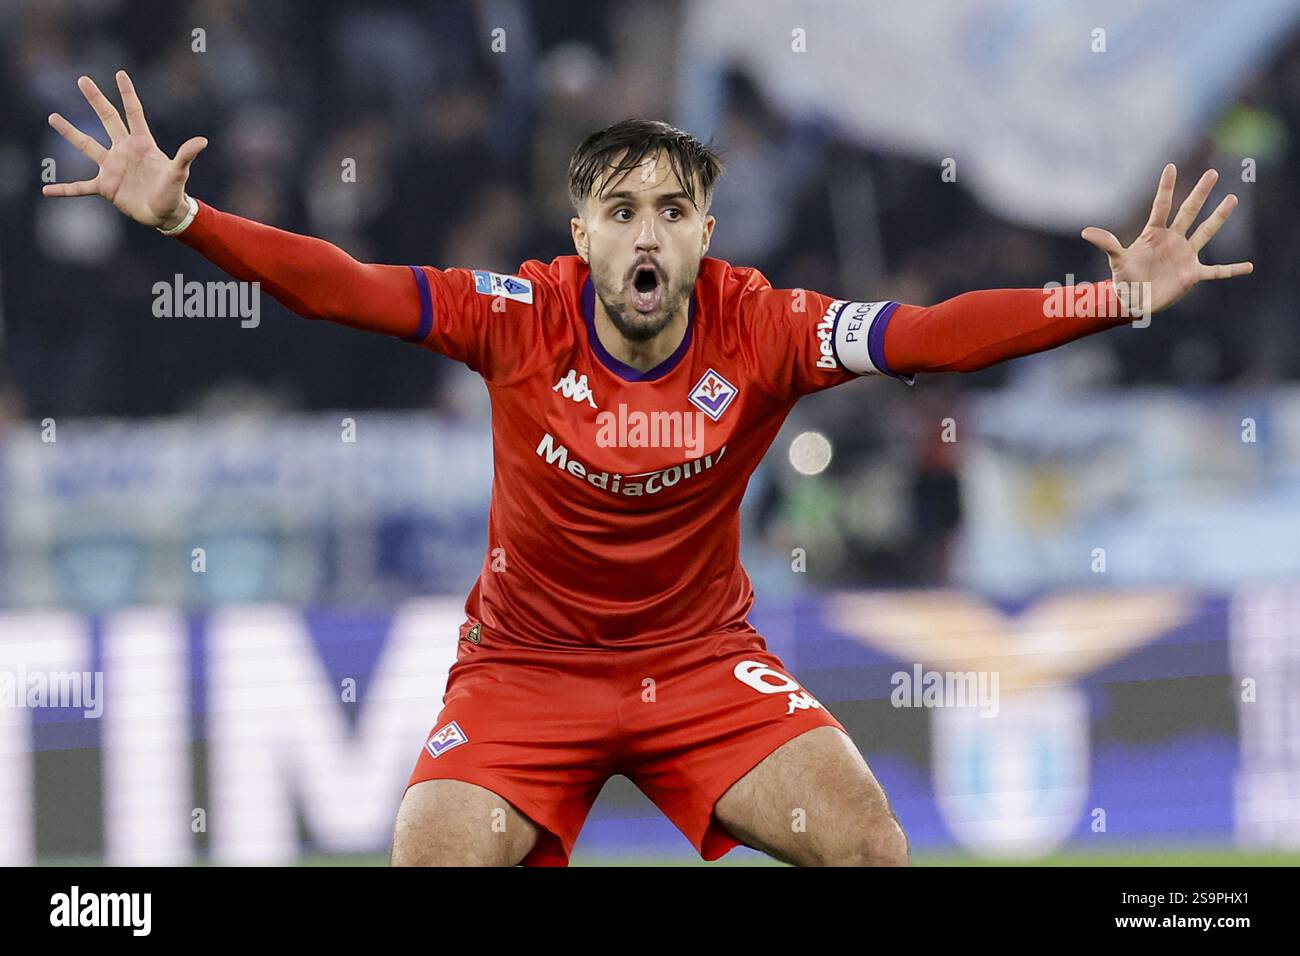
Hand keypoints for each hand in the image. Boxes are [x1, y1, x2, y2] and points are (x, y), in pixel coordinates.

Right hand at [42, 70, 207, 229]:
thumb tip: (202, 141)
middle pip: (107, 119)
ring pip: (86, 146)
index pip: (133, 113)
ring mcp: (112, 168)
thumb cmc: (173, 192)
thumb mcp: (178, 173)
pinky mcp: (105, 187)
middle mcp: (123, 151)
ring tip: (53, 117)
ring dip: (70, 132)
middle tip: (82, 80)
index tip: (120, 73)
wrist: (165, 214)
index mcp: (141, 144)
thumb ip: (185, 156)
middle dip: (95, 99)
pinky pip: (79, 188)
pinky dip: (64, 189)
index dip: (127, 94)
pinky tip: (47, 190)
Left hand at [1081, 164, 1252, 314]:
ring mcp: (1185, 255)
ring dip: (1219, 217)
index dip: (1166, 187)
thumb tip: (1086, 232)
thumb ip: (1107, 244)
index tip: (1170, 166)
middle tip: (1212, 172)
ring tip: (1232, 199)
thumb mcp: (1116, 261)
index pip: (1161, 206)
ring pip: (1205, 232)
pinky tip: (1249, 267)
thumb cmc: (1124, 280)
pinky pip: (1217, 271)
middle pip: (1189, 212)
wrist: (1133, 301)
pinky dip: (1232, 270)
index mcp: (1154, 234)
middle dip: (1200, 193)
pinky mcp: (1193, 274)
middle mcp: (1173, 240)